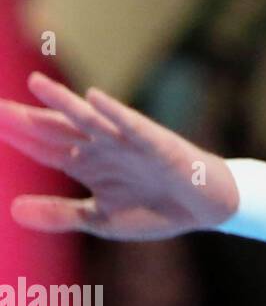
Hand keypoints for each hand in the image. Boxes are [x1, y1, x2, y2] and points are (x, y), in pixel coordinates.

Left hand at [0, 72, 238, 238]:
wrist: (206, 208)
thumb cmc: (157, 210)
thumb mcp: (100, 220)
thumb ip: (59, 214)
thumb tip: (13, 210)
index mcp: (88, 165)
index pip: (44, 148)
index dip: (16, 137)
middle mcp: (103, 148)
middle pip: (57, 129)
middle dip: (25, 118)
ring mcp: (128, 143)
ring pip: (88, 121)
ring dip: (63, 103)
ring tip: (35, 85)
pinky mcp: (156, 143)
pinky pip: (132, 125)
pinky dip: (114, 112)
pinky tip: (93, 99)